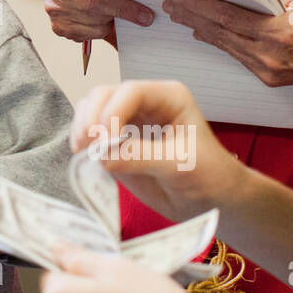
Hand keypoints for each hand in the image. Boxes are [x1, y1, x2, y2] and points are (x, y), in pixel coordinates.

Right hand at [41, 0, 154, 45]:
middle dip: (119, 8)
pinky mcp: (58, 26)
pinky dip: (102, 29)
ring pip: (91, 19)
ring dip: (112, 19)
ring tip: (120, 12)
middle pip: (86, 1)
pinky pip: (87, 33)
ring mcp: (52, 7)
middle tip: (143, 15)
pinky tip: (105, 20)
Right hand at [70, 80, 245, 221]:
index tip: (105, 141)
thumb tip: (102, 157)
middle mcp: (144, 103)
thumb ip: (141, 157)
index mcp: (167, 98)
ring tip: (83, 153)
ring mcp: (127, 120)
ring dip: (82, 128)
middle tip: (88, 148)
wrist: (211, 201)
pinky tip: (85, 158)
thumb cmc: (208, 176)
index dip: (112, 112)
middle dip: (91, 118)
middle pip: (103, 95)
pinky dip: (82, 142)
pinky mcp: (115, 141)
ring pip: (91, 109)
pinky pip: (89, 132)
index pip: (131, 92)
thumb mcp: (179, 165)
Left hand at [163, 0, 292, 87]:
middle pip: (221, 33)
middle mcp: (270, 55)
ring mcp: (269, 71)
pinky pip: (239, 58)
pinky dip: (221, 43)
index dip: (200, 6)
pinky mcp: (271, 79)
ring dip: (202, 30)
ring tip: (181, 17)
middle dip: (193, 17)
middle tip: (171, 5)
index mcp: (278, 31)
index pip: (228, 16)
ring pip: (226, 47)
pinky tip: (205, 34)